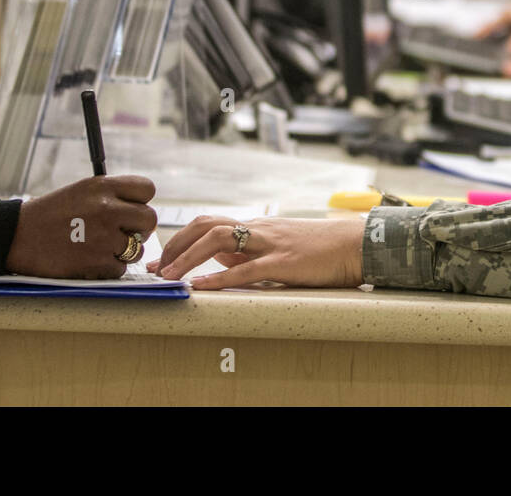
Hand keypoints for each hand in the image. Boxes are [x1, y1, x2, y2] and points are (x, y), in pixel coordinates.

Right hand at [6, 174, 156, 278]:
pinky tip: (89, 260)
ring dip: (123, 251)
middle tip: (123, 233)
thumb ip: (111, 197)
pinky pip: (120, 268)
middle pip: (149, 219)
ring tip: (100, 247)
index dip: (141, 201)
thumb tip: (140, 211)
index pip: (146, 189)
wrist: (15, 236)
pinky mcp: (97, 262)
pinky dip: (108, 268)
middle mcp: (107, 208)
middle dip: (139, 228)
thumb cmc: (49, 214)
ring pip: (137, 248)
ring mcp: (103, 236)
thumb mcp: (81, 191)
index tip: (131, 210)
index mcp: (102, 186)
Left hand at [149, 216, 364, 289]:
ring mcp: (269, 244)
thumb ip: (250, 253)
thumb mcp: (279, 247)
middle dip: (174, 244)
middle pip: (206, 225)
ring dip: (187, 258)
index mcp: (256, 227)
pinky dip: (218, 279)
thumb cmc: (320, 249)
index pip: (209, 223)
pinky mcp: (283, 263)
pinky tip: (200, 287)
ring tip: (168, 275)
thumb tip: (220, 263)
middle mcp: (258, 230)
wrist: (355, 244)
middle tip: (155, 267)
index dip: (180, 238)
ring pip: (218, 240)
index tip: (160, 257)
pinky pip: (245, 270)